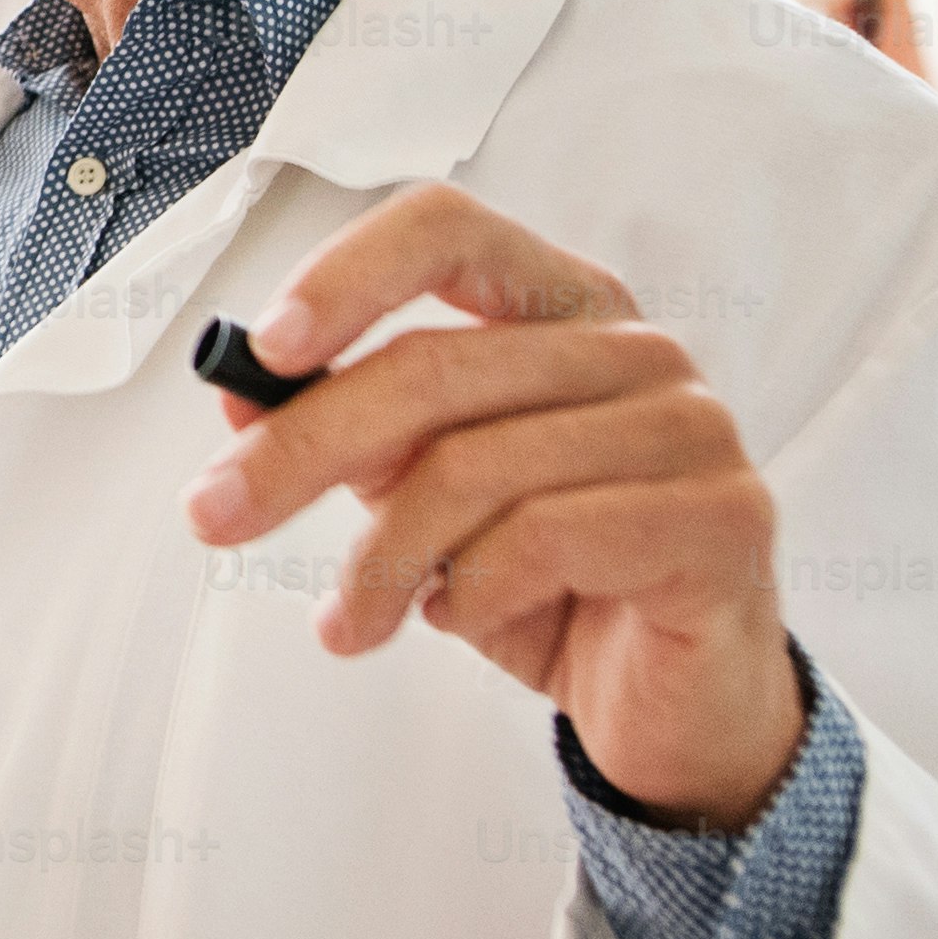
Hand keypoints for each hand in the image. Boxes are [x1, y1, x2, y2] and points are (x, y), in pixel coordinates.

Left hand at [179, 184, 807, 828]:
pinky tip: (459, 618)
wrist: (675, 707)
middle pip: (433, 366)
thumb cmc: (554, 584)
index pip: (448, 230)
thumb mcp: (429, 501)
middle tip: (214, 513)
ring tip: (352, 619)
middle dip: (300, 448)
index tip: (263, 349)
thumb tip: (243, 396)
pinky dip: (471, 593)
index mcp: (563, 308)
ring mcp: (692, 427)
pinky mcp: (723, 519)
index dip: (345, 276)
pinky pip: (546, 538)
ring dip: (381, 560)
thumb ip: (355, 438)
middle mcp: (636, 349)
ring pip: (477, 467)